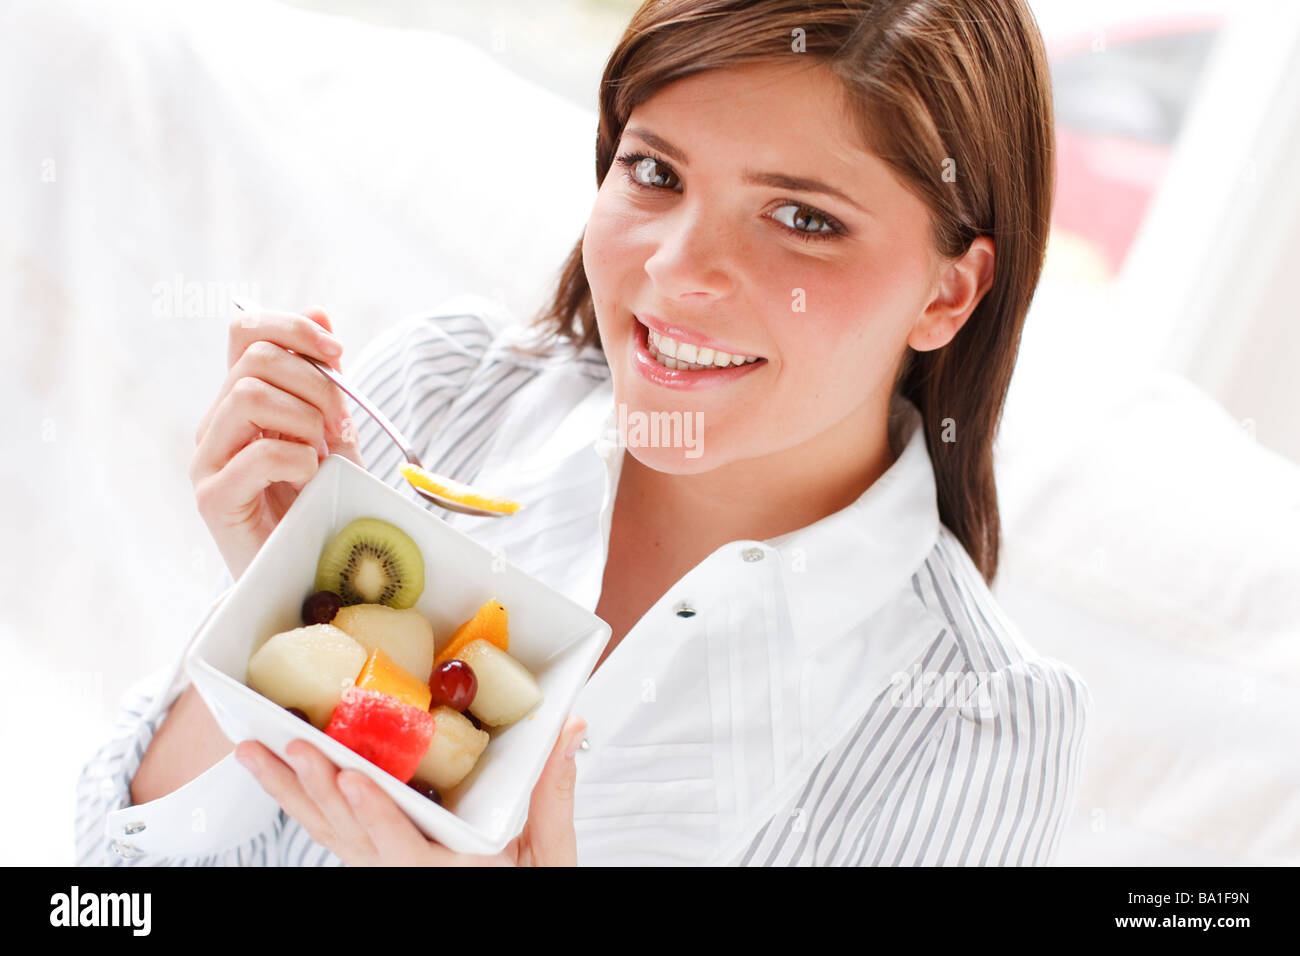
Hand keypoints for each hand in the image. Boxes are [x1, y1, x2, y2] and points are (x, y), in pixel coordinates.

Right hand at [191, 305, 365, 581]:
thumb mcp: (336, 429)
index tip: (338, 355)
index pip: (246, 330)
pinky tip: (309, 481)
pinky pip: (256, 453)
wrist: (314, 569)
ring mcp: (208, 459)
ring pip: (250, 396)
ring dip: (305, 422)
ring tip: (321, 457)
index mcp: (242, 398)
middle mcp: (216, 422)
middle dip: (317, 386)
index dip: (294, 329)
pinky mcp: (213, 498)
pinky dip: (297, 461)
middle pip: (257, 360)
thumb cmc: (325, 499)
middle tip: (339, 428)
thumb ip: (324, 375)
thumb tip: (319, 310)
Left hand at [235, 715, 587, 865]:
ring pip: (327, 832)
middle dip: (316, 788)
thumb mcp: (549, 856)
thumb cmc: (528, 897)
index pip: (399, 846)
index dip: (373, 813)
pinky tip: (278, 775)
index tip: (353, 777)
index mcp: (444, 872)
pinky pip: (329, 835)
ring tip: (257, 753)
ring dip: (290, 792)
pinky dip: (300, 804)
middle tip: (291, 747)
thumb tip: (568, 729)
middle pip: (348, 832)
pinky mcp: (374, 861)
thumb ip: (552, 793)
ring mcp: (382, 869)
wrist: (515, 936)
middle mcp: (403, 874)